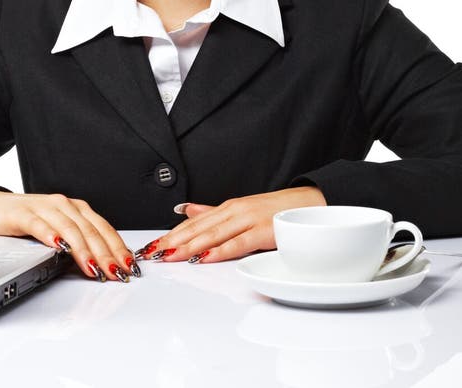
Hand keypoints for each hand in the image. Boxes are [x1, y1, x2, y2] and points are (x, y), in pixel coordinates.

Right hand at [0, 190, 139, 281]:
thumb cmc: (29, 220)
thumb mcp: (59, 231)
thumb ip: (79, 242)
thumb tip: (103, 264)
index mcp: (77, 209)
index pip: (104, 229)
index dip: (118, 247)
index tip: (129, 266)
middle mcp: (65, 205)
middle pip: (91, 230)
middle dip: (106, 254)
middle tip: (117, 272)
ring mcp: (45, 208)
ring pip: (70, 228)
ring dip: (84, 250)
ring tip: (94, 267)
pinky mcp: (23, 213)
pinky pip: (39, 224)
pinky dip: (50, 235)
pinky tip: (58, 246)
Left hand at [139, 186, 325, 263]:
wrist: (309, 204)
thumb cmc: (275, 211)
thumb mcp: (240, 210)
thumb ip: (212, 213)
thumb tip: (185, 210)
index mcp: (228, 208)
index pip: (193, 222)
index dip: (171, 233)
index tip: (152, 245)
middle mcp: (235, 211)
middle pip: (198, 228)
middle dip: (173, 241)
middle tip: (153, 253)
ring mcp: (248, 220)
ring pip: (213, 234)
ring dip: (189, 245)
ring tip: (170, 255)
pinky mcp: (263, 232)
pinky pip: (238, 244)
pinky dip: (220, 250)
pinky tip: (204, 257)